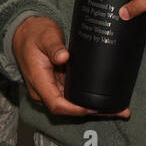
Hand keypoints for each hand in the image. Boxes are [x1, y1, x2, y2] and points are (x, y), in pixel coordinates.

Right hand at [12, 16, 130, 117]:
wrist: (25, 33)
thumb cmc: (34, 34)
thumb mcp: (44, 36)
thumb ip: (53, 47)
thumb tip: (63, 57)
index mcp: (39, 82)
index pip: (57, 104)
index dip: (75, 109)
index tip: (92, 108)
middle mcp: (45, 90)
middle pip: (69, 109)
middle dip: (94, 112)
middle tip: (119, 112)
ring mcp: (53, 88)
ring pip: (74, 104)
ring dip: (96, 108)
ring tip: (120, 109)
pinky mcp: (60, 84)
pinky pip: (75, 95)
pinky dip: (90, 99)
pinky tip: (106, 100)